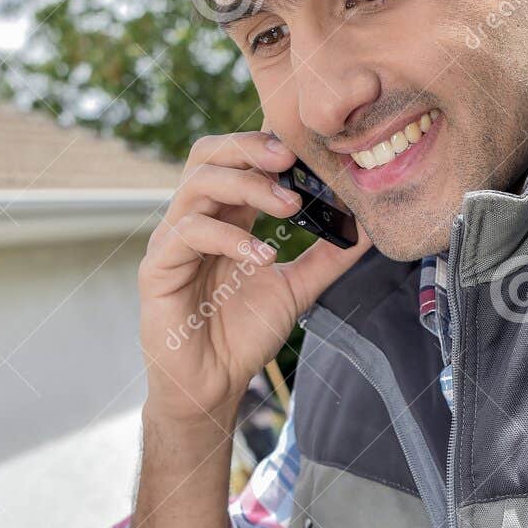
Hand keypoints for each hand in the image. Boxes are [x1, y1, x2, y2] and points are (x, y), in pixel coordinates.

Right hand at [139, 130, 370, 422]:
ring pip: (198, 183)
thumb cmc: (244, 335)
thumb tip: (370, 229)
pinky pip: (189, 233)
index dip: (267, 143)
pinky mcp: (158, 268)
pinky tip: (263, 257)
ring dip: (248, 186)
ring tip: (290, 207)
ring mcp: (172, 240)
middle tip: (291, 160)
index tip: (308, 148)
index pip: (237, 158)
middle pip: (209, 154)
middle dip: (251, 147)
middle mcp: (195, 220)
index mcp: (225, 217)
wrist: (214, 384)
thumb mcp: (297, 289)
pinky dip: (231, 238)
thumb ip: (328, 258)